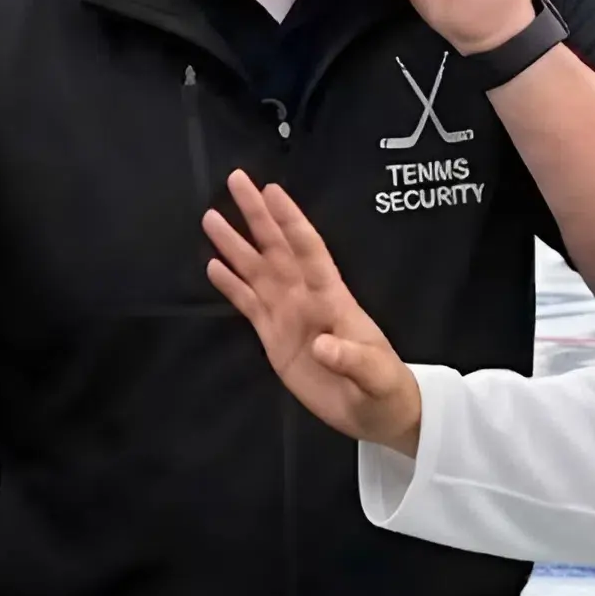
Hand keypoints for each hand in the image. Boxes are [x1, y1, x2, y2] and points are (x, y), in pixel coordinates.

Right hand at [204, 170, 421, 453]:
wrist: (376, 414)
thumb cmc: (383, 389)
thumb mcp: (375, 376)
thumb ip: (352, 359)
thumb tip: (322, 345)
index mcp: (333, 299)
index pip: (309, 251)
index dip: (291, 221)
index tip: (272, 190)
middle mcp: (306, 298)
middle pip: (277, 249)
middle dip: (257, 215)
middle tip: (235, 180)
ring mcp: (289, 315)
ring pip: (257, 271)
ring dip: (235, 246)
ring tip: (211, 218)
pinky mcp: (275, 337)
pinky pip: (249, 305)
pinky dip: (232, 286)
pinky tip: (213, 266)